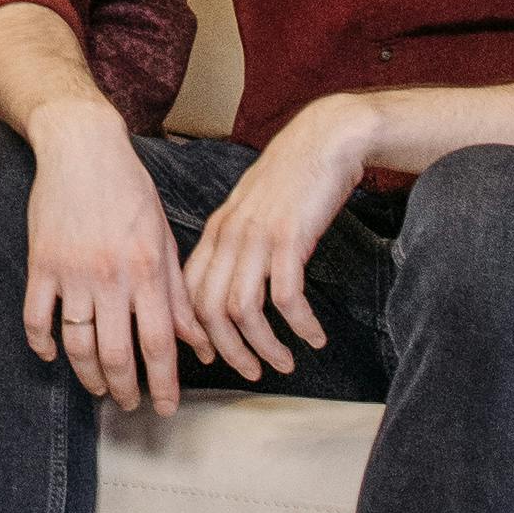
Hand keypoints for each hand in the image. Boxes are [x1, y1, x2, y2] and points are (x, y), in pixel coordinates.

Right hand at [22, 96, 208, 414]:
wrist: (82, 148)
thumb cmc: (130, 191)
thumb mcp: (164, 239)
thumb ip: (178, 295)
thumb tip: (198, 343)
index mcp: (147, 270)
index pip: (158, 344)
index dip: (163, 384)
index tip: (166, 408)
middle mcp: (111, 277)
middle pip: (116, 354)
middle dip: (125, 389)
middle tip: (129, 405)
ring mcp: (72, 272)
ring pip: (77, 344)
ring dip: (89, 376)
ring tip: (99, 388)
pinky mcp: (41, 263)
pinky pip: (37, 317)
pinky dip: (43, 344)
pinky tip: (54, 356)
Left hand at [177, 98, 371, 380]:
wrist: (325, 139)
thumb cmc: (292, 178)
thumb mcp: (251, 211)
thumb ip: (236, 244)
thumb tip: (230, 289)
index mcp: (215, 231)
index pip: (188, 292)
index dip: (197, 331)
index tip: (213, 356)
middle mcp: (229, 236)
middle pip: (209, 309)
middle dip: (230, 351)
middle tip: (253, 372)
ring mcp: (257, 237)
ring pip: (243, 310)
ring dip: (264, 346)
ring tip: (285, 363)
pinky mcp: (290, 238)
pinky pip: (286, 297)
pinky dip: (300, 325)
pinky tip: (315, 337)